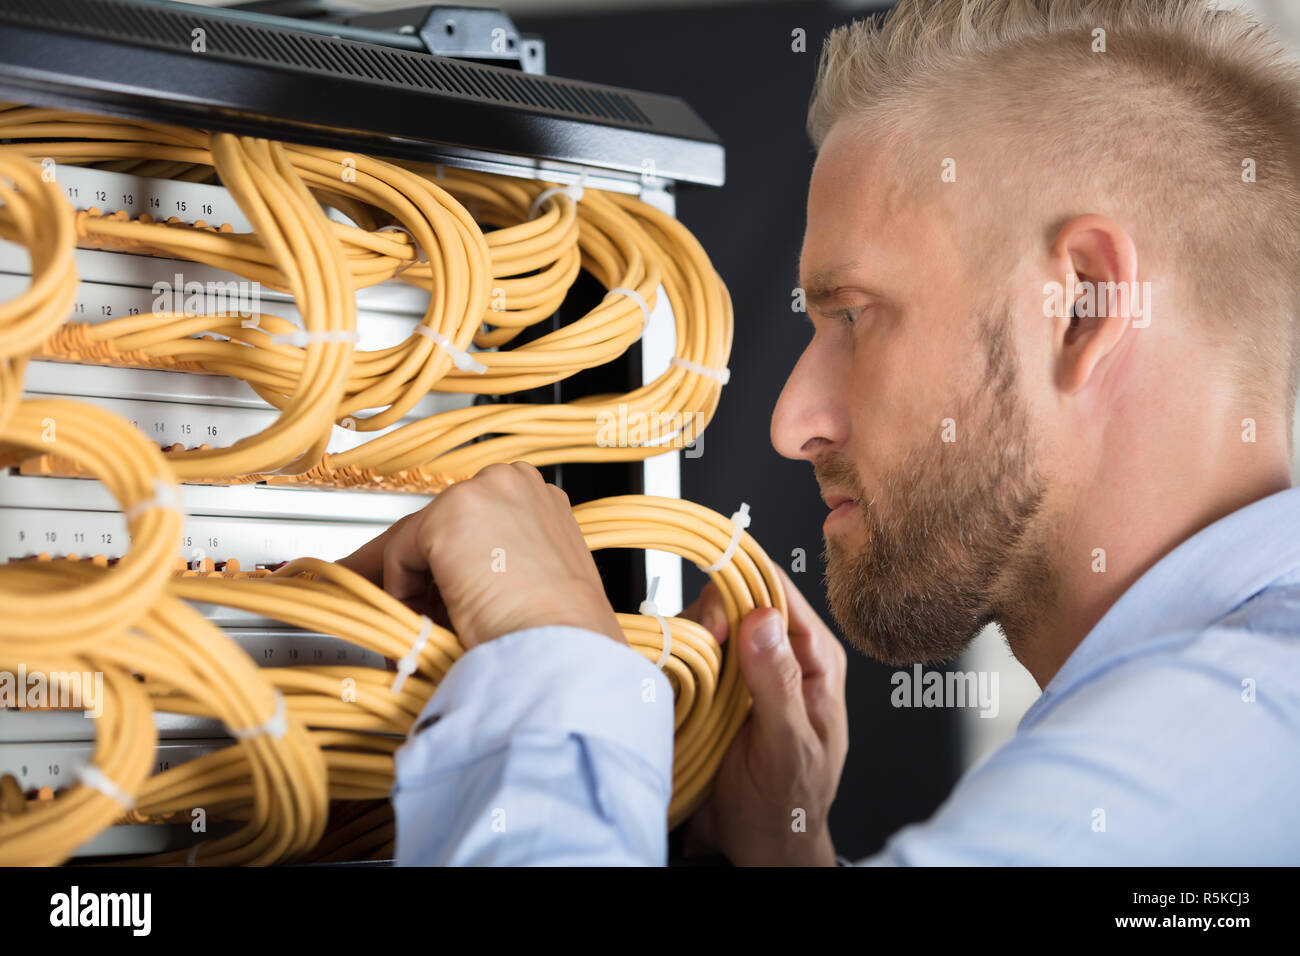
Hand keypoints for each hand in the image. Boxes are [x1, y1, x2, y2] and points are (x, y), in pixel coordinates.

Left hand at [336, 462, 623, 650]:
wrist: (564, 645)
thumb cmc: (563, 631)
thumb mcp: (544, 585)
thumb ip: (509, 567)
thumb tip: (465, 584)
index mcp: (544, 501)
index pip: (480, 522)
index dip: (458, 561)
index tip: (440, 593)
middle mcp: (516, 483)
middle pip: (446, 521)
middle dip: (427, 567)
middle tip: (416, 608)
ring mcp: (484, 492)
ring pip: (421, 536)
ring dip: (415, 581)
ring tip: (419, 624)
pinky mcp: (450, 513)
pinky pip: (400, 552)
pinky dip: (401, 589)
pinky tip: (421, 619)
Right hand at [681, 565, 847, 864]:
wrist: (756, 842)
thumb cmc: (786, 802)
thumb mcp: (788, 746)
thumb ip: (778, 684)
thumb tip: (763, 619)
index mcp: (814, 659)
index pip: (782, 595)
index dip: (747, 593)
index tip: (719, 618)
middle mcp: (777, 654)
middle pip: (738, 600)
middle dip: (712, 617)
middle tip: (703, 646)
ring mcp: (740, 668)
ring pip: (706, 622)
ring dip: (691, 640)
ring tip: (691, 677)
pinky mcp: (709, 685)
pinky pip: (686, 653)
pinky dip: (675, 659)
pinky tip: (677, 682)